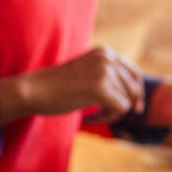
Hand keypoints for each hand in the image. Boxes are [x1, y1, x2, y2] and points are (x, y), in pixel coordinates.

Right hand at [0, 45, 144, 125]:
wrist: (34, 90)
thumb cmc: (58, 87)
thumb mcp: (87, 74)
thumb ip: (109, 78)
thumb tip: (136, 99)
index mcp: (106, 52)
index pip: (134, 73)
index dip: (137, 92)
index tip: (135, 108)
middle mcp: (108, 57)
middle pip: (133, 89)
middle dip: (120, 105)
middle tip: (100, 115)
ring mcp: (104, 70)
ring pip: (126, 101)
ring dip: (109, 113)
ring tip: (90, 115)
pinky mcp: (100, 86)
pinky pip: (119, 109)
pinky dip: (105, 118)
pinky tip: (87, 118)